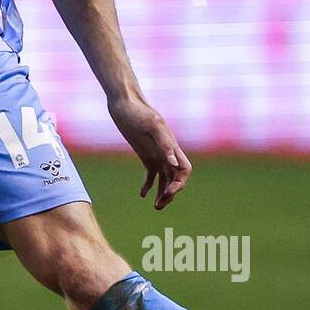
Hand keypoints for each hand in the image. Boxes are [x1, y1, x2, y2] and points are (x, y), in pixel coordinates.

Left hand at [108, 94, 191, 210]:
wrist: (124, 102)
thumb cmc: (138, 112)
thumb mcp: (151, 125)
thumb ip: (164, 143)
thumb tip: (173, 163)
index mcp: (171, 146)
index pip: (184, 170)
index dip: (179, 183)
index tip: (167, 192)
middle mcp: (166, 152)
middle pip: (175, 178)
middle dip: (170, 193)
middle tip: (158, 206)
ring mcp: (156, 154)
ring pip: (165, 179)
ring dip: (162, 193)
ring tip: (155, 206)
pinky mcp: (145, 154)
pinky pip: (151, 174)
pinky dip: (148, 185)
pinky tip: (142, 194)